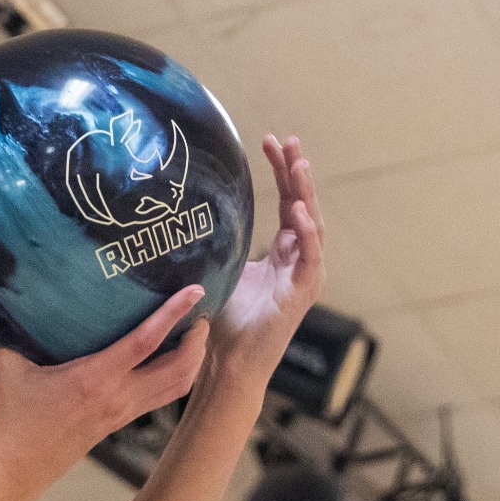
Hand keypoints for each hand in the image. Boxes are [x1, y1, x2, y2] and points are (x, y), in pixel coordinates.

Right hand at [0, 286, 209, 491]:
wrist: (16, 470)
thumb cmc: (12, 419)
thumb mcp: (9, 365)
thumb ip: (18, 332)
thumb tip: (16, 301)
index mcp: (94, 379)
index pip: (145, 341)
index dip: (173, 313)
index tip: (194, 291)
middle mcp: (118, 397)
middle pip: (179, 369)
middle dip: (198, 339)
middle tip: (202, 313)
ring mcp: (123, 413)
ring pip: (177, 387)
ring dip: (193, 360)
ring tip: (194, 334)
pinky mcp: (120, 422)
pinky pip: (162, 397)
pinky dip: (177, 376)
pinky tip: (171, 359)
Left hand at [210, 135, 325, 378]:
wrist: (227, 360)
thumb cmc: (223, 319)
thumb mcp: (218, 267)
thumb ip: (216, 241)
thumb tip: (185, 210)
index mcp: (281, 251)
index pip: (286, 201)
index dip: (280, 171)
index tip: (268, 140)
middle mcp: (296, 258)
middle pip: (303, 205)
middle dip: (296, 172)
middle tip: (288, 141)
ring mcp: (303, 274)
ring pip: (313, 225)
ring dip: (307, 193)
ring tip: (299, 164)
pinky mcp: (303, 292)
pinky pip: (310, 256)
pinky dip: (307, 232)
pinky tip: (299, 211)